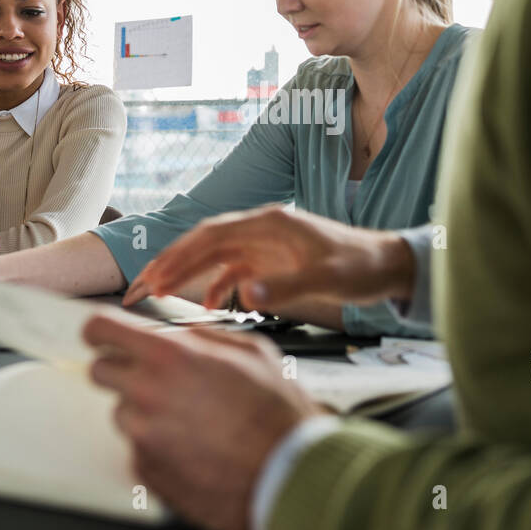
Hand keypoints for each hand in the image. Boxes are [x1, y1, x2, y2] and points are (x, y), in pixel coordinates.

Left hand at [84, 314, 324, 529]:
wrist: (289, 472)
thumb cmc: (277, 413)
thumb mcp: (252, 351)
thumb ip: (204, 335)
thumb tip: (179, 332)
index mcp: (170, 356)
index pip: (101, 330)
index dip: (99, 330)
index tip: (102, 335)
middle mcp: (147, 393)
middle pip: (101, 372)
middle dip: (122, 370)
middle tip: (155, 378)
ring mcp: (144, 436)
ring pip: (123, 412)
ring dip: (145, 411)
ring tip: (190, 418)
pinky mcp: (147, 469)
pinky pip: (138, 448)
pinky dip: (157, 444)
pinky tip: (193, 444)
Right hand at [121, 205, 414, 310]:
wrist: (391, 265)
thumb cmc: (364, 268)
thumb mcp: (329, 280)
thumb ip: (286, 287)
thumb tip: (243, 295)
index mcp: (270, 224)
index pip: (210, 236)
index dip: (177, 256)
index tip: (152, 277)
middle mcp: (263, 228)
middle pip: (204, 242)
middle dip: (170, 264)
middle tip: (139, 288)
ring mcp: (268, 244)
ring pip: (215, 255)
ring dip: (187, 274)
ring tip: (159, 296)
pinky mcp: (275, 260)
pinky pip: (235, 269)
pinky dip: (217, 284)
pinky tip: (208, 305)